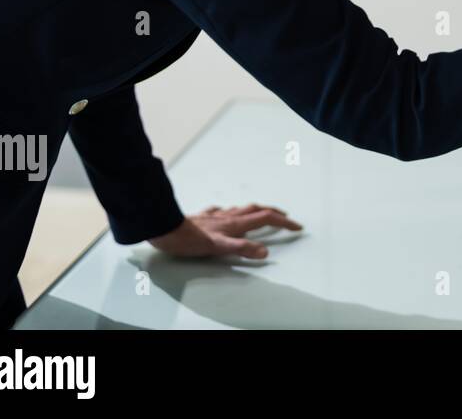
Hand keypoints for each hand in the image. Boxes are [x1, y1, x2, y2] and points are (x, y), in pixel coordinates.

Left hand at [148, 204, 302, 259]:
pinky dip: (228, 211)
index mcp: (235, 224)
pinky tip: (224, 212)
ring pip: (240, 209)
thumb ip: (242, 249)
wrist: (165, 228)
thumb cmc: (189, 240)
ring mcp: (215, 216)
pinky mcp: (203, 217)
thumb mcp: (218, 248)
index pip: (266, 219)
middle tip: (284, 218)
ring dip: (255, 210)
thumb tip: (264, 252)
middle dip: (274, 213)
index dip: (284, 223)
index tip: (297, 226)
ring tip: (261, 213)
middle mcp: (228, 217)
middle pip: (257, 210)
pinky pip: (219, 211)